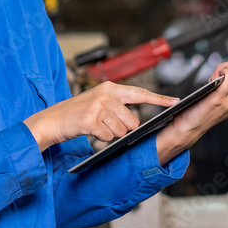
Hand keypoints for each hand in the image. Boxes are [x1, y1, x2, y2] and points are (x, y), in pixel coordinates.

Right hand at [24, 81, 178, 151]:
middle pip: (133, 121)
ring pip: (122, 131)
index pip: (140, 93)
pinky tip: (90, 132)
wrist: (51, 120)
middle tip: (105, 125)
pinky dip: (101, 139)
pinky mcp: (90, 120)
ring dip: (110, 135)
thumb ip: (117, 106)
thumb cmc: (76, 114)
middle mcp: (106, 94)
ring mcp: (98, 106)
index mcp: (110, 88)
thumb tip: (136, 122)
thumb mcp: (98, 102)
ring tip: (95, 127)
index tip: (175, 101)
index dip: (159, 98)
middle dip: (122, 129)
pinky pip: (108, 137)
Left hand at [155, 57, 227, 163]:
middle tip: (216, 77)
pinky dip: (220, 71)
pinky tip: (213, 78)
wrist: (190, 127)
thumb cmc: (205, 109)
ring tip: (213, 79)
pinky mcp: (221, 99)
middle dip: (227, 65)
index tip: (220, 74)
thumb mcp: (227, 93)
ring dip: (222, 68)